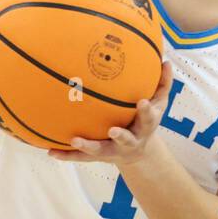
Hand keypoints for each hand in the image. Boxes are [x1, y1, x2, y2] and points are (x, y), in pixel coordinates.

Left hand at [48, 60, 173, 164]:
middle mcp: (130, 141)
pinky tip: (51, 152)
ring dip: (88, 146)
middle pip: (127, 139)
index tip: (142, 102)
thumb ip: (163, 84)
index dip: (147, 112)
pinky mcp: (98, 157)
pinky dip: (66, 155)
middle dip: (121, 136)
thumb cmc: (146, 120)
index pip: (149, 119)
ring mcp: (113, 150)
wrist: (138, 152)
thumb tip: (166, 61)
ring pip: (100, 150)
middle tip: (113, 130)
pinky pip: (80, 157)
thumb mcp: (159, 104)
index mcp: (145, 127)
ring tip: (75, 140)